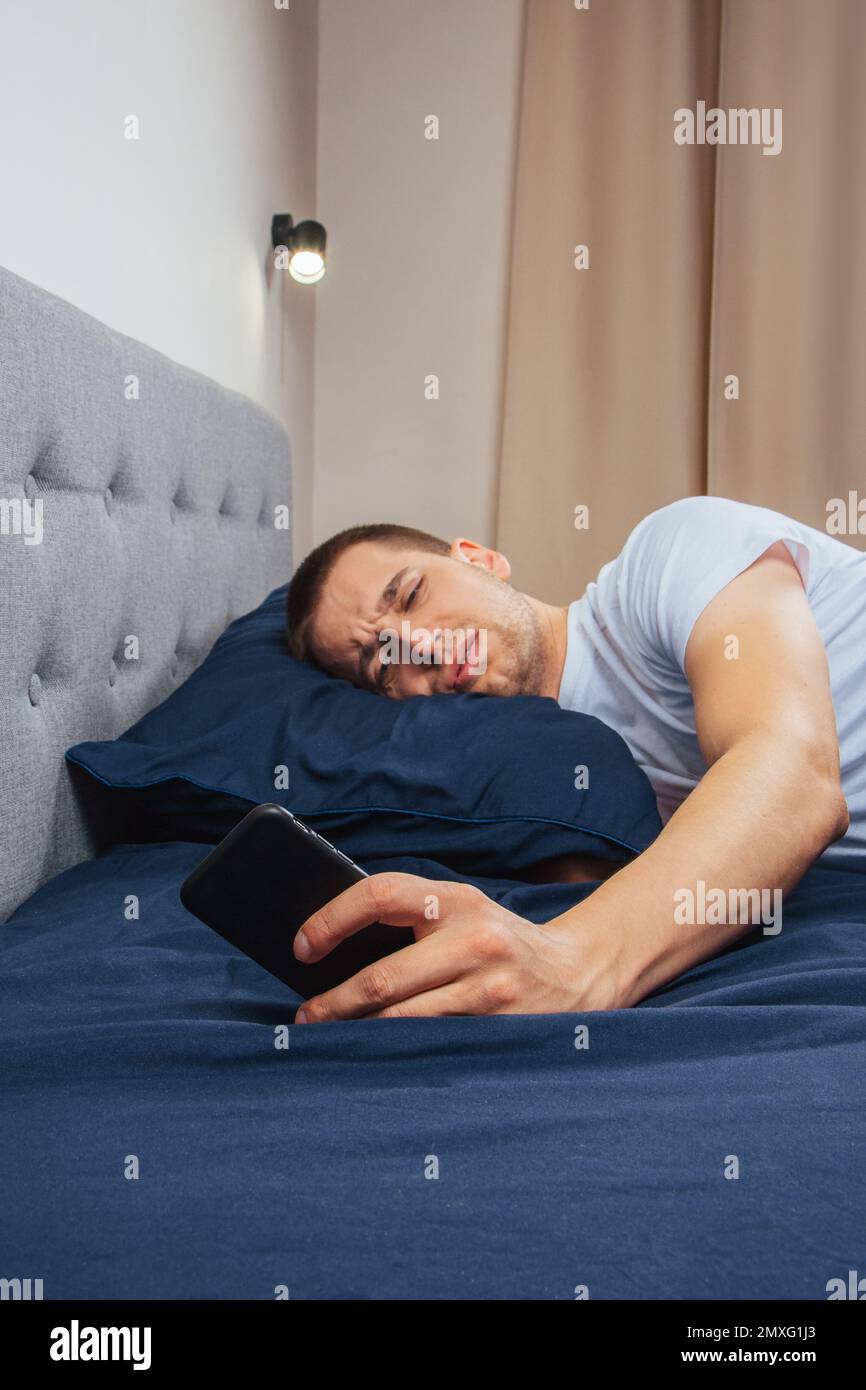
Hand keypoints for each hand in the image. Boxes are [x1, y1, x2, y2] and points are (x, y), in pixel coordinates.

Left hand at [292, 872, 623, 1021]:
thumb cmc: (497, 941)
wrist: (579, 971)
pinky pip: (430, 1045)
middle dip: (332, 1004)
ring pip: (402, 1022)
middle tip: (305, 1017)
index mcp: (455, 899)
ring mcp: (488, 988)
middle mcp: (473, 938)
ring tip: (328, 1039)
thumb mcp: (460, 912)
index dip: (331, 921)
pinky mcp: (497, 1029)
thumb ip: (410, 921)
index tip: (301, 948)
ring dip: (356, 1035)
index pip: (379, 895)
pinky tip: (374, 1057)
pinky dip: (395, 1052)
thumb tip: (330, 951)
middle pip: (382, 979)